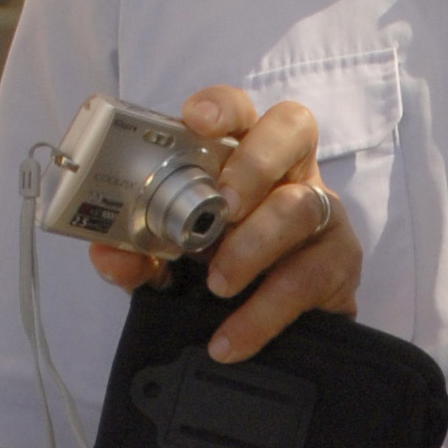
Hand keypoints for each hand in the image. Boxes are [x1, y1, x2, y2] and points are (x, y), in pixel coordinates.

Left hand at [88, 88, 356, 362]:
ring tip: (217, 283)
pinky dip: (263, 312)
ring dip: (254, 244)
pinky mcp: (340, 262)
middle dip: (253, 164)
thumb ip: (138, 254)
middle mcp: (290, 171)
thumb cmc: (219, 274)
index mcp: (244, 156)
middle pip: (292, 130)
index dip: (222, 107)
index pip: (242, 111)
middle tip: (221, 207)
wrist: (271, 340)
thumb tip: (107, 253)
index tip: (195, 121)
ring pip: (301, 206)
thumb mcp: (168, 264)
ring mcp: (322, 212)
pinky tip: (231, 337)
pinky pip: (307, 278)